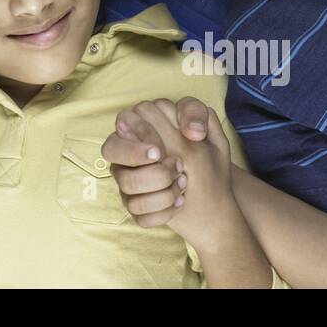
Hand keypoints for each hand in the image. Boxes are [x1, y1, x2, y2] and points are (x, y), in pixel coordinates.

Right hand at [118, 98, 237, 251]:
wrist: (217, 200)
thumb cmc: (206, 160)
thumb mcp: (209, 132)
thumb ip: (196, 113)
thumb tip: (191, 130)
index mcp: (139, 131)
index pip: (123, 119)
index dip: (141, 132)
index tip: (162, 148)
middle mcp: (127, 156)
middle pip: (109, 148)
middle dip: (136, 155)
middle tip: (170, 163)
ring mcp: (128, 183)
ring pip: (125, 184)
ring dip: (161, 187)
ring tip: (184, 183)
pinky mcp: (136, 208)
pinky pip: (138, 214)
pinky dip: (162, 211)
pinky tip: (179, 203)